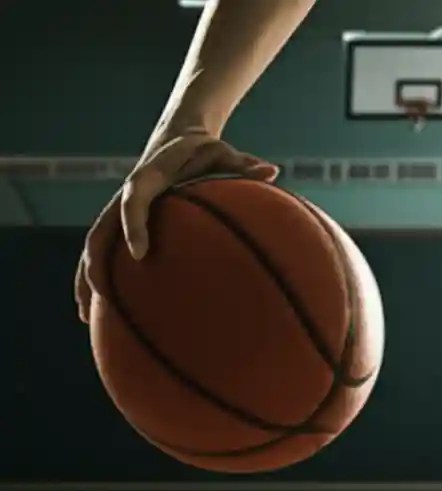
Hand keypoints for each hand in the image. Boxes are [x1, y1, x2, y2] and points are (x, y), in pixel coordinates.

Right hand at [75, 131, 277, 322]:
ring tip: (84, 316)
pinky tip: (106, 309)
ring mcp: (122, 210)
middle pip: (101, 230)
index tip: (139, 254)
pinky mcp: (126, 222)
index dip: (133, 226)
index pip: (134, 200)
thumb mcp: (223, 153)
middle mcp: (129, 195)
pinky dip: (102, 276)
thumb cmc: (204, 150)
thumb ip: (243, 164)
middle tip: (102, 294)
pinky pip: (109, 249)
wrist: (177, 138)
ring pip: (97, 245)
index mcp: (149, 177)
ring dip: (88, 278)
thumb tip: (272, 171)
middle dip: (97, 262)